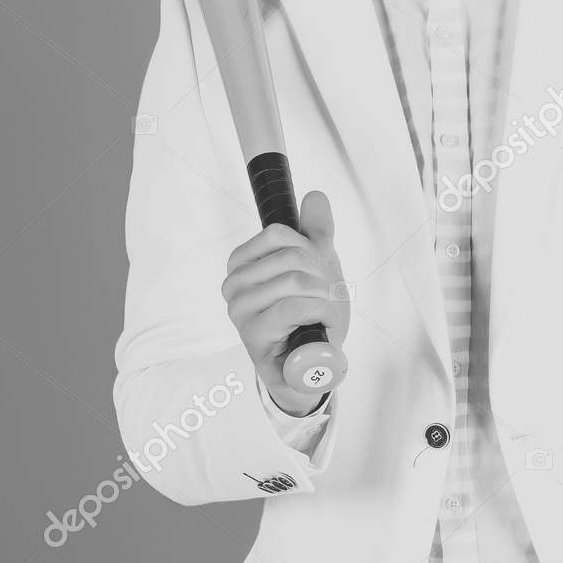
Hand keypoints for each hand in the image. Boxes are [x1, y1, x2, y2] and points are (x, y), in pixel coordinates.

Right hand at [221, 189, 350, 415]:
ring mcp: (240, 313)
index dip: (310, 250)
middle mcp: (233, 287)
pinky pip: (292, 308)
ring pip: (293, 281)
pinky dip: (319, 313)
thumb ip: (315, 232)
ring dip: (325, 299)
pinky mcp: (253, 336)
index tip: (318, 273)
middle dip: (323, 277)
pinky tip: (321, 325)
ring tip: (325, 315)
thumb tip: (314, 196)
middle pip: (290, 257)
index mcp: (242, 266)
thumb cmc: (310, 317)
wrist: (313, 365)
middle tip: (329, 300)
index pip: (278, 234)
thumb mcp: (319, 268)